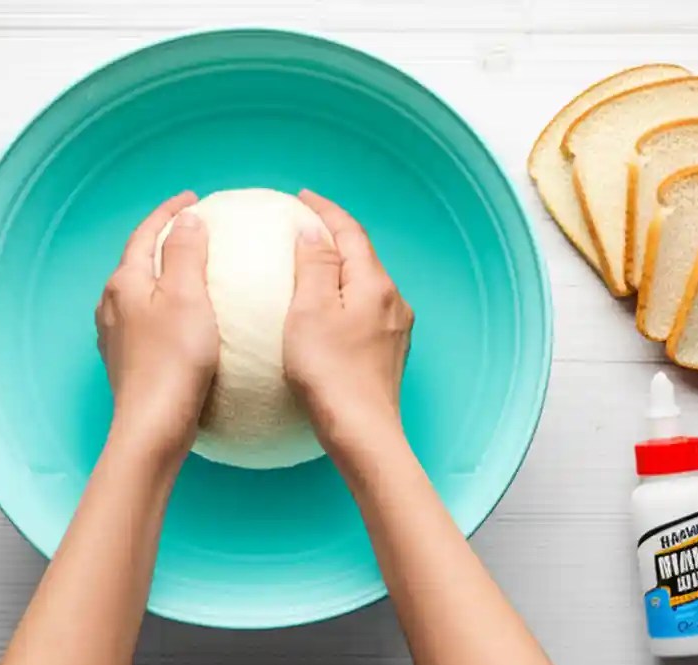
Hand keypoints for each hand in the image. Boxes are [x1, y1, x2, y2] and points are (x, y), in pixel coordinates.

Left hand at [95, 191, 218, 469]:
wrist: (153, 426)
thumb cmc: (174, 362)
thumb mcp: (188, 298)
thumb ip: (186, 254)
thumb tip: (187, 220)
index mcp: (125, 282)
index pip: (146, 234)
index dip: (169, 212)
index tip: (193, 199)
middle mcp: (112, 305)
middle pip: (137, 260)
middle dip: (163, 241)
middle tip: (193, 229)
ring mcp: (116, 335)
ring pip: (139, 291)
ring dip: (162, 274)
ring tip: (190, 270)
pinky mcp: (127, 361)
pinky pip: (145, 319)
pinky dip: (165, 306)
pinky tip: (186, 320)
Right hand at [285, 190, 413, 453]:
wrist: (362, 432)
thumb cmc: (329, 373)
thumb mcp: (310, 311)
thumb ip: (314, 265)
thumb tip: (314, 231)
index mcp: (374, 284)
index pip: (351, 232)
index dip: (325, 211)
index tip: (302, 198)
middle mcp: (393, 302)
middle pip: (362, 256)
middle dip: (335, 237)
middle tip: (303, 226)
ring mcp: (395, 330)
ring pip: (365, 285)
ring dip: (340, 269)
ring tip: (310, 265)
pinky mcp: (388, 354)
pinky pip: (364, 312)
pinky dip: (343, 298)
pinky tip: (323, 312)